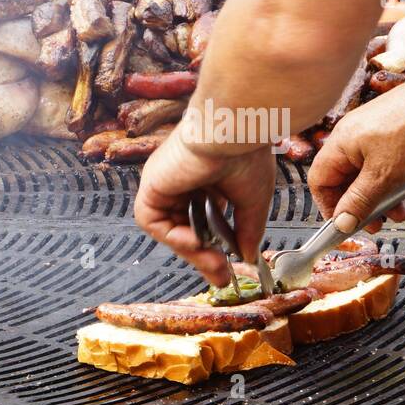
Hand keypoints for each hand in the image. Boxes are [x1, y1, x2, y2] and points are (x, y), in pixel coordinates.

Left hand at [134, 126, 275, 286]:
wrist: (234, 129)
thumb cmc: (246, 152)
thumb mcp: (252, 200)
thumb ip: (247, 230)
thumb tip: (247, 256)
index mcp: (207, 179)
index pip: (203, 221)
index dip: (214, 247)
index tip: (229, 269)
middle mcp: (183, 181)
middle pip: (184, 228)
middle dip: (202, 256)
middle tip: (220, 275)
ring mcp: (165, 182)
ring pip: (168, 228)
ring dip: (189, 249)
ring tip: (212, 261)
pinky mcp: (151, 184)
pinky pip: (152, 220)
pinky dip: (172, 236)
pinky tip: (194, 241)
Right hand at [309, 70, 404, 232]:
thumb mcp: (384, 175)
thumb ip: (359, 201)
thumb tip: (341, 223)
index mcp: (339, 143)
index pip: (319, 182)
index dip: (329, 206)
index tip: (345, 223)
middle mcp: (351, 136)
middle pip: (344, 179)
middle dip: (360, 204)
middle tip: (375, 221)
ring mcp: (371, 131)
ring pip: (366, 172)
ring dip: (380, 194)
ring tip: (398, 209)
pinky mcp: (391, 130)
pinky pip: (382, 161)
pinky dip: (391, 178)